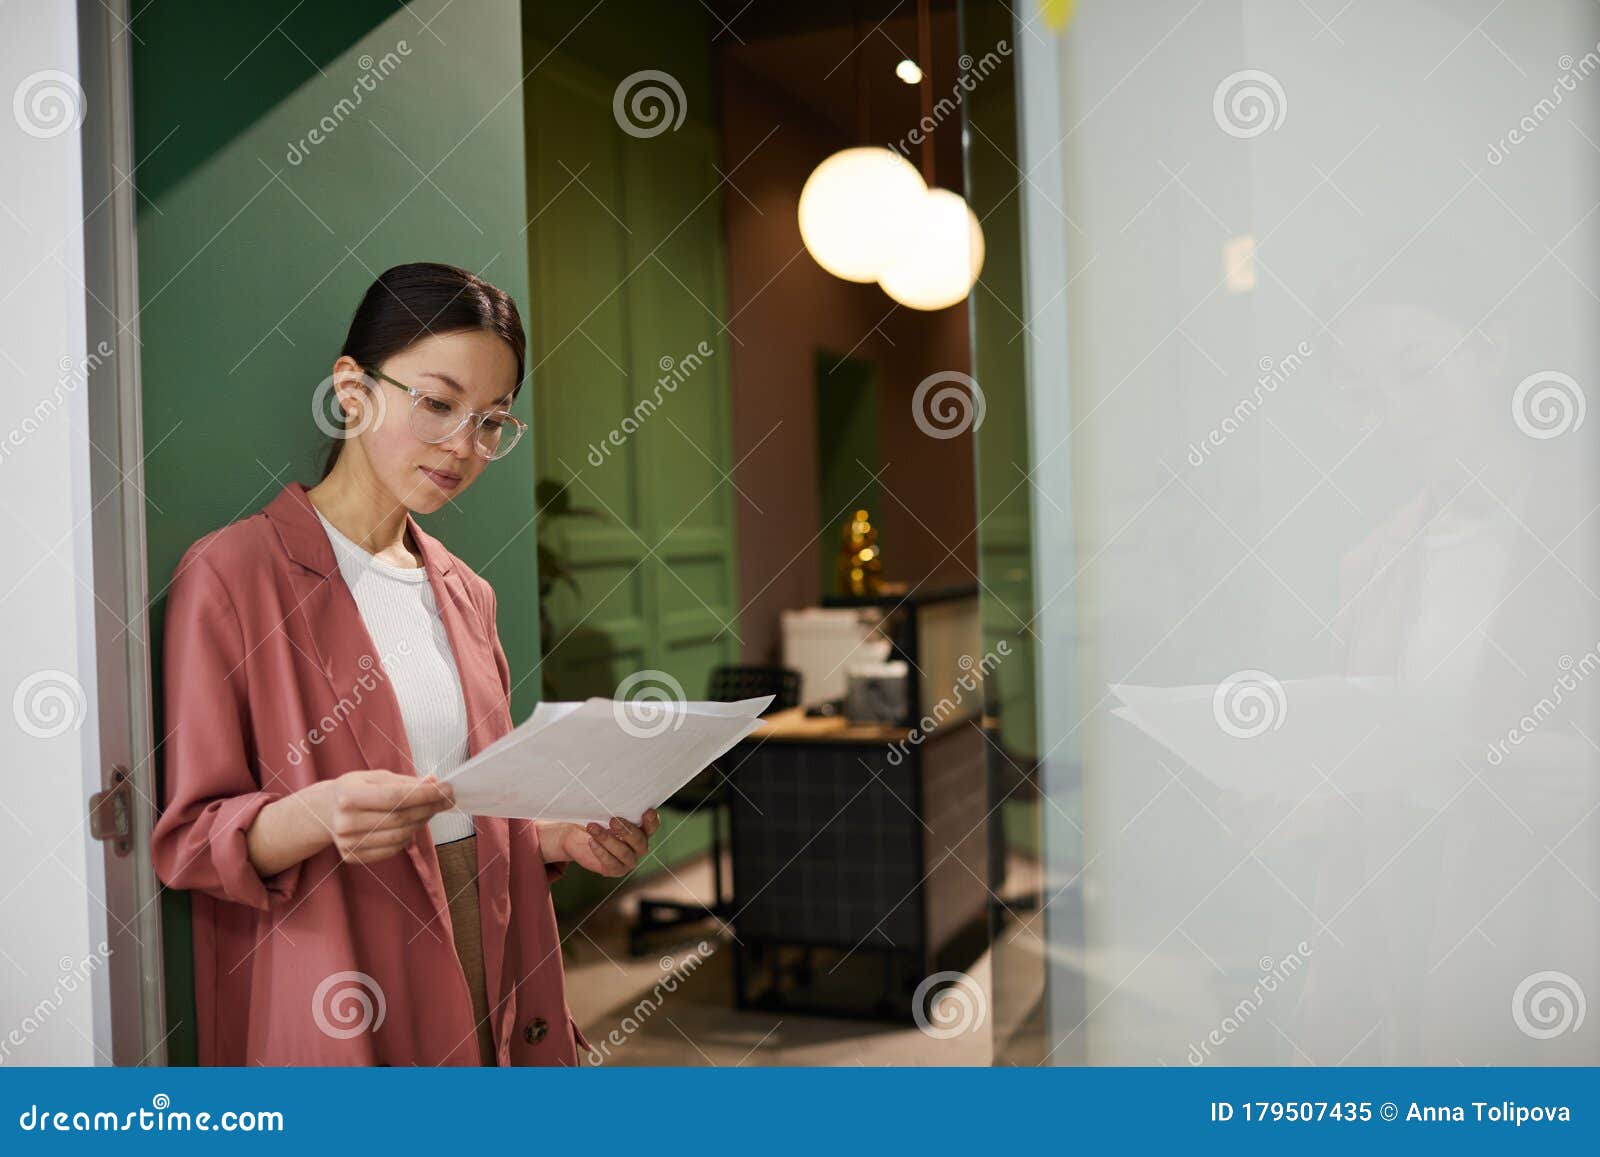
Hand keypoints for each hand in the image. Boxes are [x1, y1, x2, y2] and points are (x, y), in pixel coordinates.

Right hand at [315, 770, 455, 863]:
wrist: (324, 812)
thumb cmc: (354, 790)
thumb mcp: (374, 777)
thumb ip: (404, 782)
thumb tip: (434, 783)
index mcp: (349, 796)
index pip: (396, 797)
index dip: (425, 794)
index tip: (447, 789)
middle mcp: (346, 822)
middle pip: (400, 818)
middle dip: (429, 808)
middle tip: (446, 799)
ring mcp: (348, 843)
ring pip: (400, 836)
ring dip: (421, 822)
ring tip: (429, 810)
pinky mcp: (352, 857)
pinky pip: (392, 849)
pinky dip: (408, 837)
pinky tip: (412, 825)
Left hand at [555, 809, 660, 876]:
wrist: (577, 834)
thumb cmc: (595, 818)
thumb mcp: (604, 811)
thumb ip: (613, 807)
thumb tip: (610, 795)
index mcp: (641, 829)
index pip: (652, 826)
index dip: (652, 821)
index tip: (647, 812)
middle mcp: (638, 846)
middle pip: (640, 841)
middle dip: (626, 831)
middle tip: (612, 820)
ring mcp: (629, 860)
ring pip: (624, 853)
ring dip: (608, 840)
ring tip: (592, 828)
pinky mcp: (615, 870)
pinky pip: (611, 863)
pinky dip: (601, 852)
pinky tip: (591, 841)